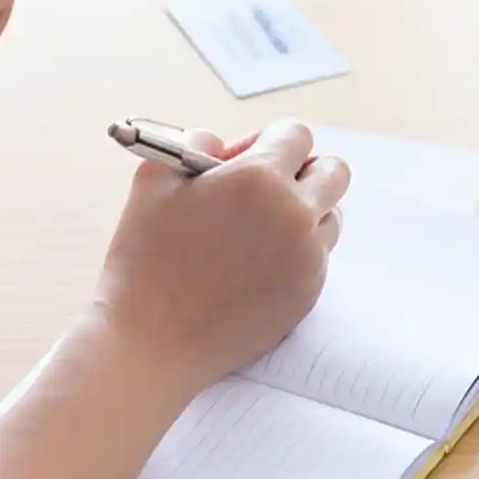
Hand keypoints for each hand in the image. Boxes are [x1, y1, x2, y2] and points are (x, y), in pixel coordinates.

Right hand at [96, 120, 350, 391]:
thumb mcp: (154, 181)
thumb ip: (193, 145)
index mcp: (260, 178)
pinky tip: (255, 266)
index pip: (297, 135)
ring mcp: (308, 259)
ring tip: (258, 230)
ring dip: (305, 213)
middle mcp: (295, 215)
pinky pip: (319, 258)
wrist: (151, 343)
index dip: (268, 140)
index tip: (240, 161)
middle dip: (304, 171)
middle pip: (334, 172)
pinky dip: (296, 253)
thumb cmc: (144, 260)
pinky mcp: (308, 295)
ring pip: (331, 217)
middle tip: (266, 189)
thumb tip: (220, 145)